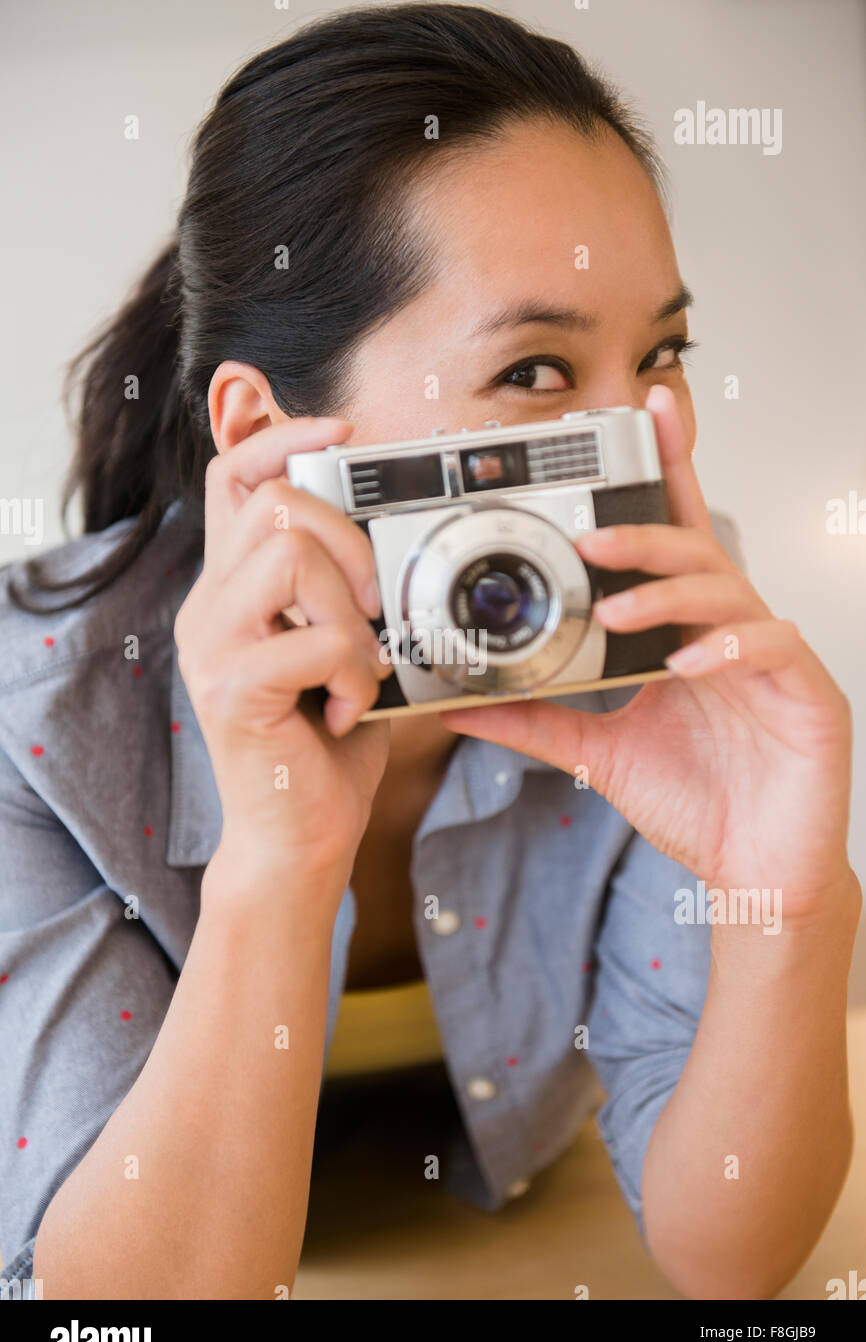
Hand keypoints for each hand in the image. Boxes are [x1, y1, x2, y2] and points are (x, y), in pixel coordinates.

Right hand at [173, 417, 390, 871]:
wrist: (299, 839)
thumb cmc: (326, 746)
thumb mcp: (341, 651)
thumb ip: (343, 593)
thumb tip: (399, 533)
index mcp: (232, 589)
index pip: (232, 479)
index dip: (280, 437)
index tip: (340, 428)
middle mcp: (209, 606)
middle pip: (273, 504)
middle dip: (349, 543)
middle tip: (374, 608)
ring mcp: (212, 645)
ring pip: (288, 553)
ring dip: (351, 608)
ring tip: (361, 663)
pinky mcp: (230, 688)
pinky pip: (312, 636)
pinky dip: (356, 670)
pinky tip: (350, 708)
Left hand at [440, 385, 857, 923]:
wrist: (754, 873)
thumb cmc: (696, 802)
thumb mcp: (597, 754)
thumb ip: (536, 724)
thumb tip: (462, 707)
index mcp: (687, 631)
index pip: (674, 538)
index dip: (665, 470)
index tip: (640, 413)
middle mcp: (731, 631)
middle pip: (697, 550)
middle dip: (645, 531)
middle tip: (587, 535)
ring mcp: (773, 659)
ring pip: (730, 591)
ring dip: (670, 592)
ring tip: (618, 608)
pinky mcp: (809, 696)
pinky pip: (774, 649)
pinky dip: (730, 648)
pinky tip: (690, 661)